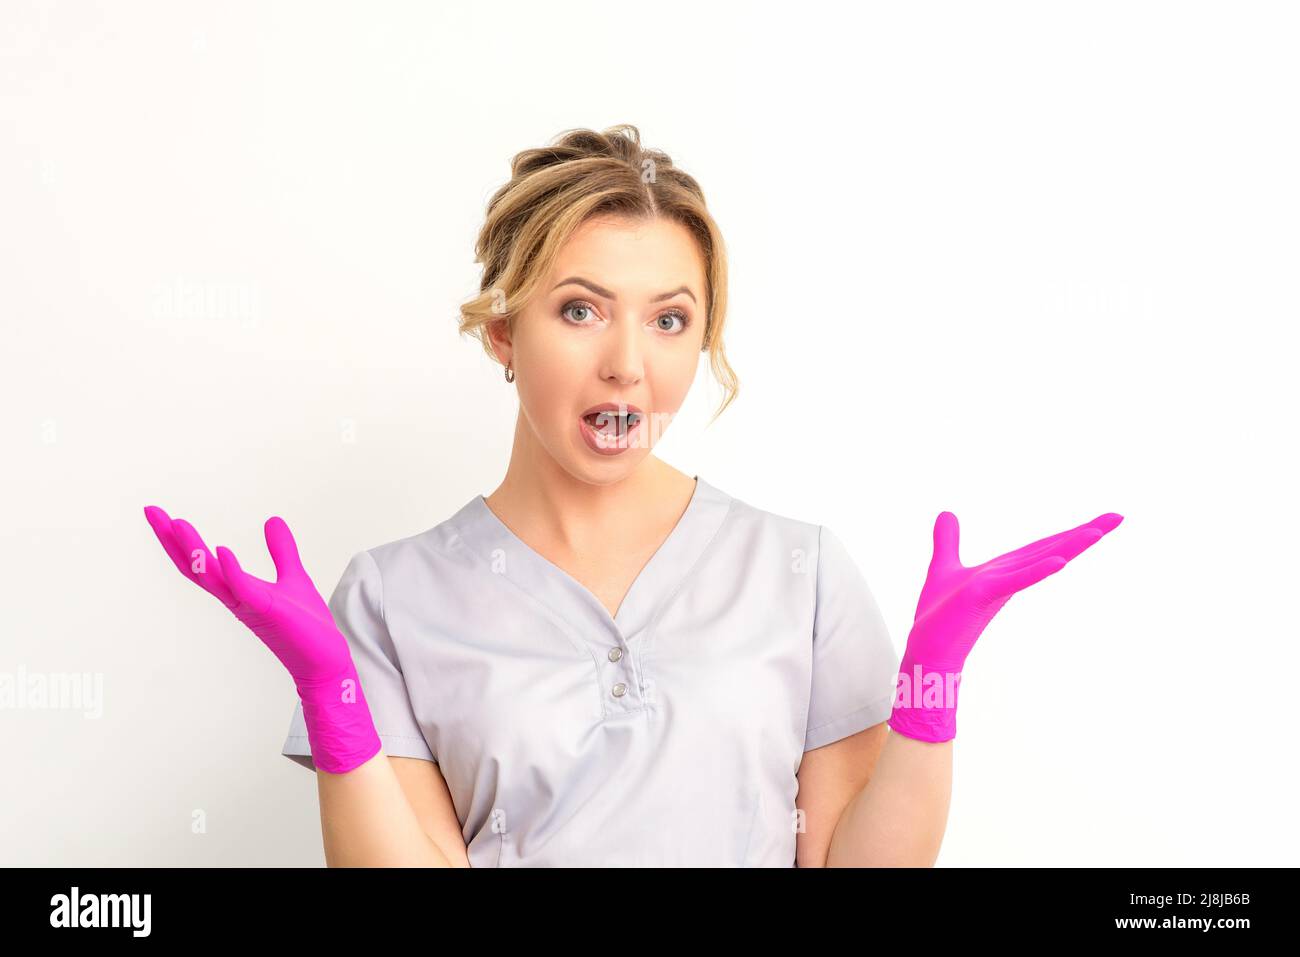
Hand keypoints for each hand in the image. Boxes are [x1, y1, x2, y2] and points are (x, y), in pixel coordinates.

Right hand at [143, 506, 381, 772]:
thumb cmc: (307, 625)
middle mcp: (235, 598)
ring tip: (176, 522)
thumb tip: (272, 520)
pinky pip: (244, 590)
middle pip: (193, 566)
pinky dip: (232, 571)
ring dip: (193, 551)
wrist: (325, 660)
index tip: (159, 513)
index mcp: (238, 589)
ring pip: (211, 576)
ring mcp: (249, 605)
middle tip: (150, 511)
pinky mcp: (267, 611)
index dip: (178, 539)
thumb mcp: (292, 576)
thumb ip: (281, 550)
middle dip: (171, 539)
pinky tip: (222, 550)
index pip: (199, 562)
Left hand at [887, 510, 1123, 741]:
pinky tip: (1060, 562)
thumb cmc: (938, 616)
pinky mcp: (983, 595)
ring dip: (1069, 546)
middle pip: (1053, 550)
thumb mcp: (944, 567)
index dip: (1072, 531)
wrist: (927, 651)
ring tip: (1098, 530)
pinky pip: (1016, 581)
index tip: (1105, 518)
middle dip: (1085, 532)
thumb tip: (947, 513)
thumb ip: (949, 541)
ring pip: (1041, 561)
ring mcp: (998, 586)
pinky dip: (1037, 571)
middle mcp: (1009, 576)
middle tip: (1119, 516)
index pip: (1044, 545)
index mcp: (1005, 569)